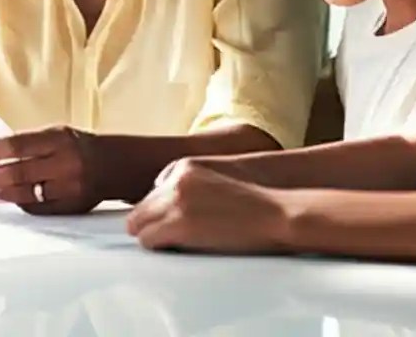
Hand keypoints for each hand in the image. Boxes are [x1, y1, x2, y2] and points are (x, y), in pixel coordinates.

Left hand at [0, 126, 102, 214]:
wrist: (113, 166)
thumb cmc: (78, 147)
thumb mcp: (57, 134)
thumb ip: (30, 143)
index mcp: (60, 139)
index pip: (18, 144)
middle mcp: (65, 163)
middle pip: (20, 171)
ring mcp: (68, 187)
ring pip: (27, 193)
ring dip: (3, 192)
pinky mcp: (70, 206)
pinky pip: (39, 208)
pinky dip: (21, 202)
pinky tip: (11, 198)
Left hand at [127, 159, 291, 253]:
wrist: (276, 212)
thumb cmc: (257, 204)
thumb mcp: (219, 181)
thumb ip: (194, 188)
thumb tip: (177, 211)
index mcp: (184, 165)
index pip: (153, 192)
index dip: (162, 212)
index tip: (175, 222)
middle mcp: (174, 179)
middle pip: (141, 208)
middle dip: (152, 225)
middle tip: (169, 239)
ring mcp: (175, 200)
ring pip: (139, 225)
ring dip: (154, 237)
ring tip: (177, 245)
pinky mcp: (178, 223)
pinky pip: (149, 240)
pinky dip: (160, 248)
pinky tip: (180, 249)